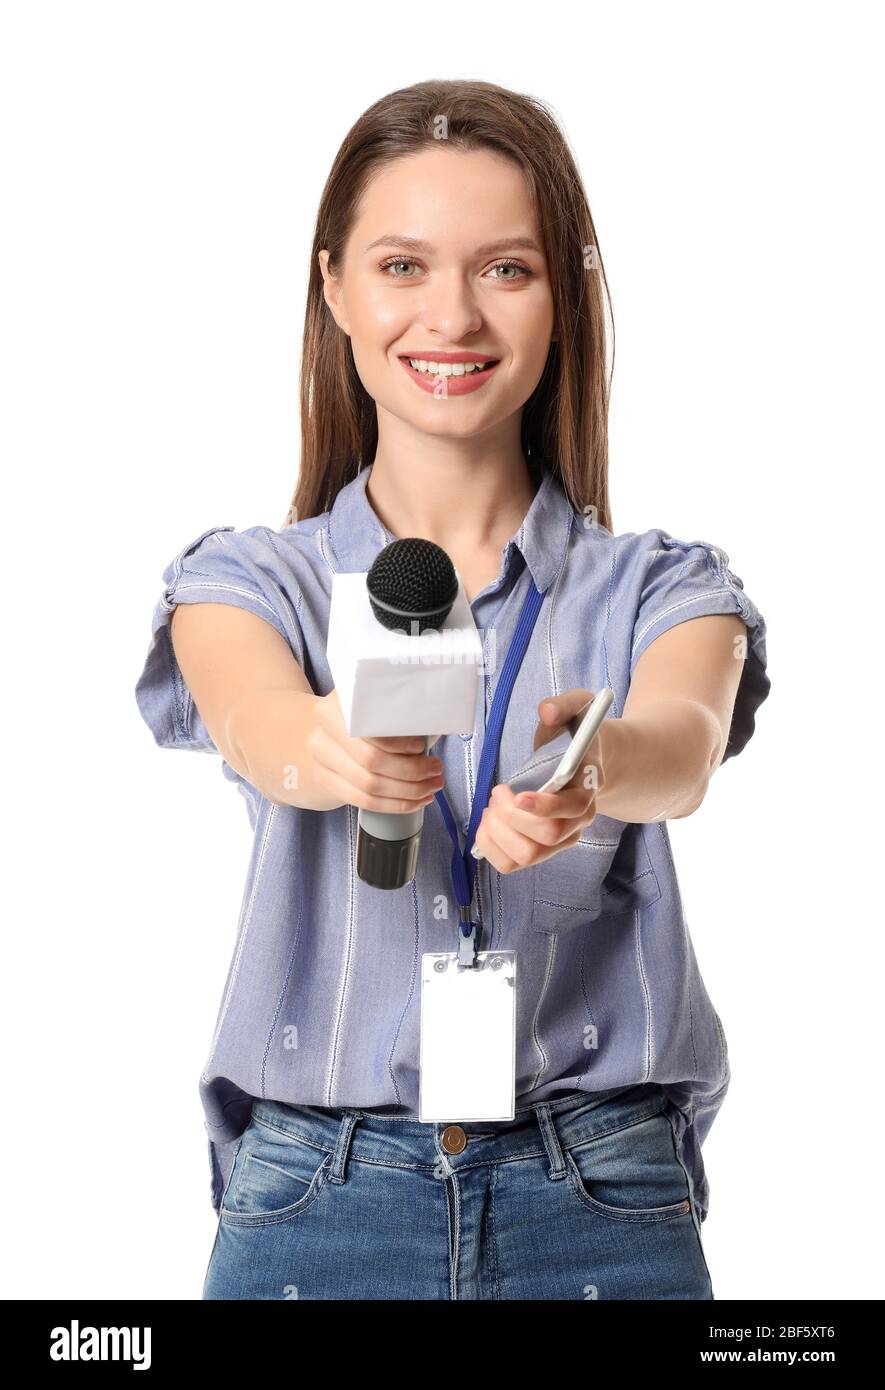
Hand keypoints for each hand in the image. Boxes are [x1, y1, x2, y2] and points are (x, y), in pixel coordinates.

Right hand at [308, 689, 444, 813]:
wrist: (335, 731)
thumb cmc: (371, 717)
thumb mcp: (386, 707)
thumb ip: (404, 713)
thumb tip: (435, 728)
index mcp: (339, 704)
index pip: (370, 728)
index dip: (397, 742)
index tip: (421, 746)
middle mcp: (323, 731)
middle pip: (371, 760)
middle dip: (411, 771)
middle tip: (436, 770)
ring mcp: (320, 758)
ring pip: (369, 785)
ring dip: (407, 791)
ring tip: (430, 787)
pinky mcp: (325, 780)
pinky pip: (363, 801)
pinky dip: (394, 805)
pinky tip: (414, 801)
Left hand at [472, 690, 606, 873]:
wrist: (583, 758)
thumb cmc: (576, 733)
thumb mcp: (577, 708)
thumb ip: (563, 705)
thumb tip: (547, 711)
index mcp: (589, 787)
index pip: (572, 809)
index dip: (543, 806)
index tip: (515, 794)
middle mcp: (578, 821)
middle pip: (545, 838)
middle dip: (510, 816)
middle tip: (498, 790)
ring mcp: (559, 839)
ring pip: (526, 856)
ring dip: (498, 832)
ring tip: (491, 805)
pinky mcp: (538, 848)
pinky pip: (511, 863)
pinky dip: (490, 846)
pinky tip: (487, 823)